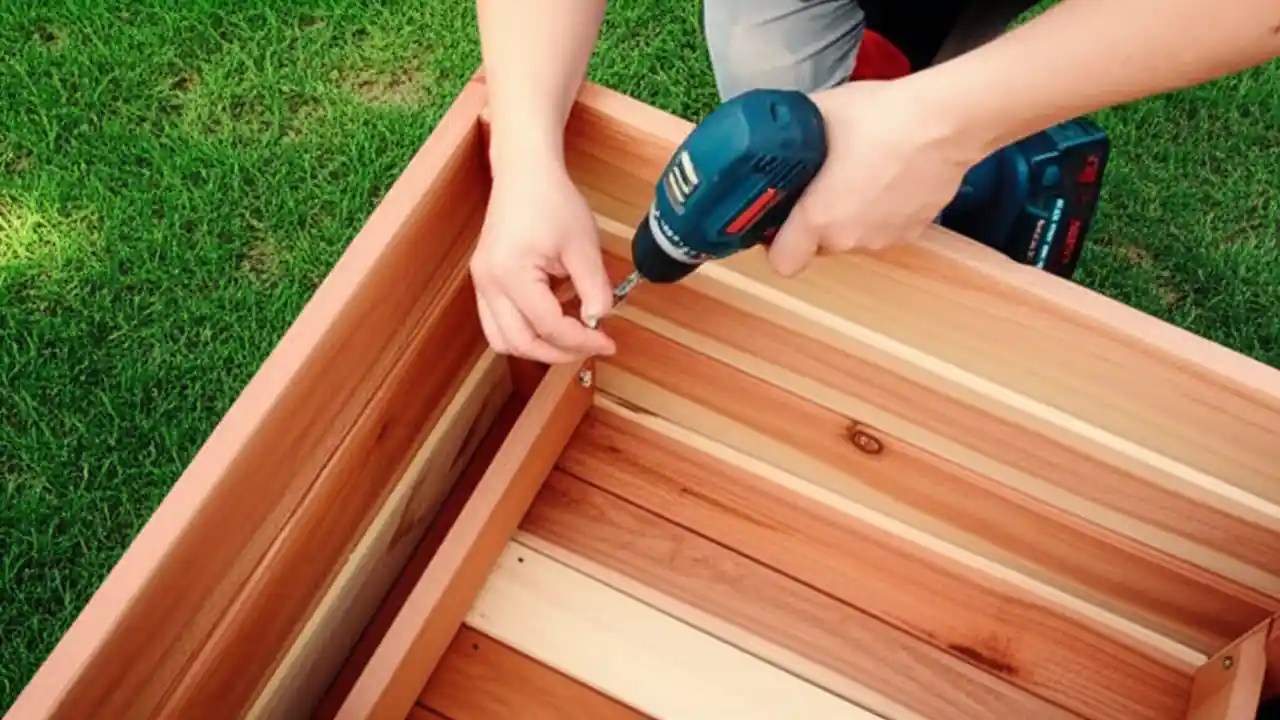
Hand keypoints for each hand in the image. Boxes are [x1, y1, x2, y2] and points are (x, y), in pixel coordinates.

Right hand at [469, 160, 616, 363]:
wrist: (525, 173)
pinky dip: (526, 331)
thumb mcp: (584, 245)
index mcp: (511, 273)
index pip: (548, 326)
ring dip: (538, 347)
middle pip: (520, 344)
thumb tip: (599, 320)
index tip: (607, 341)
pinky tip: (554, 319)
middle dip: (559, 353)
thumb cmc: (552, 200)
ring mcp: (482, 283)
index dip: (582, 340)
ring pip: (503, 340)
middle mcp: (488, 283)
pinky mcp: (486, 281)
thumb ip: (594, 288)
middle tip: (592, 346)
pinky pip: (499, 323)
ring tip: (572, 338)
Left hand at [768, 78, 986, 275]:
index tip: (781, 217)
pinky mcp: (914, 231)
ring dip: (849, 216)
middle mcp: (850, 238)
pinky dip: (880, 212)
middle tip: (821, 184)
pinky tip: (889, 177)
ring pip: (852, 238)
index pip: (783, 261)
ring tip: (860, 174)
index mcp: (820, 218)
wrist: (947, 120)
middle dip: (815, 223)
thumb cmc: (882, 117)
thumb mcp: (821, 113)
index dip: (776, 243)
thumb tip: (776, 132)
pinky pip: (883, 229)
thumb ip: (791, 133)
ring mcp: (884, 239)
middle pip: (818, 247)